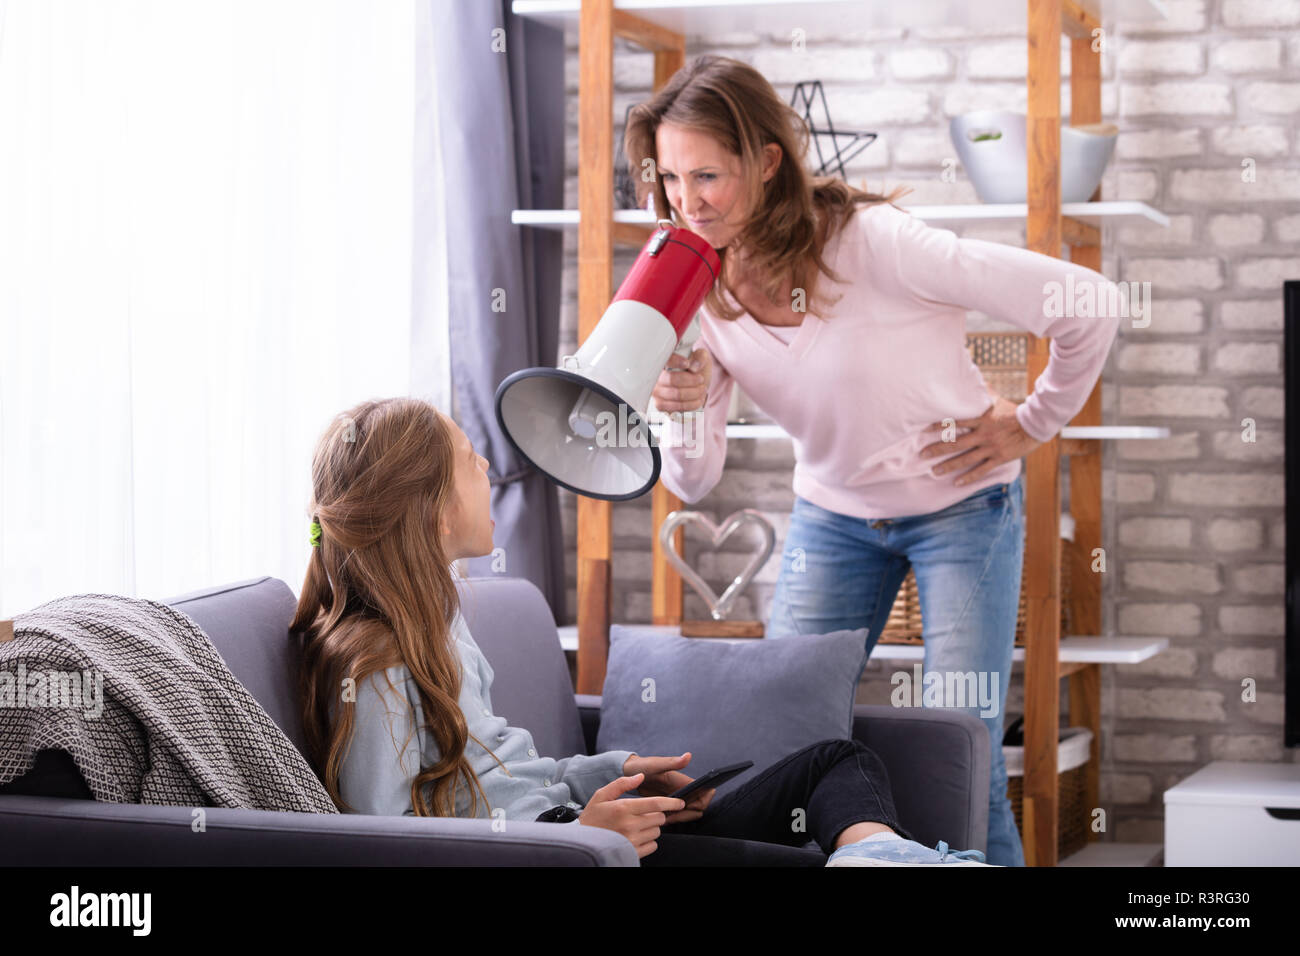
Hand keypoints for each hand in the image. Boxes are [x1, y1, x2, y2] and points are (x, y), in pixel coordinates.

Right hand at [577, 774, 686, 858]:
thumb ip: (621, 784)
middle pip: (660, 818)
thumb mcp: (601, 796)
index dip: (671, 802)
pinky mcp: (633, 853)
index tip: (680, 802)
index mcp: (623, 808)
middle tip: (644, 814)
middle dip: (657, 814)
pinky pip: (653, 845)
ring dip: (652, 827)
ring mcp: (632, 841)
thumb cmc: (592, 818)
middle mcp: (629, 825)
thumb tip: (640, 777)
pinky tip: (637, 837)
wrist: (581, 842)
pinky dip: (649, 841)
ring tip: (636, 826)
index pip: (655, 804)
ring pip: (657, 831)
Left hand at [623, 752, 713, 822]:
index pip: (705, 793)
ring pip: (689, 813)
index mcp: (684, 780)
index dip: (702, 801)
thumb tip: (688, 756)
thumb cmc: (642, 766)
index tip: (687, 805)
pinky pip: (677, 816)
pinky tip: (660, 819)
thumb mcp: (655, 765)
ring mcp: (676, 797)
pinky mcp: (668, 804)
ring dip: (681, 818)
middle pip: (699, 807)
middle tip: (673, 816)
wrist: (628, 773)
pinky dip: (673, 819)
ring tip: (665, 818)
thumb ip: (672, 762)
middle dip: (689, 814)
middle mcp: (683, 789)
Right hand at [652, 348, 712, 413]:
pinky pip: (676, 407)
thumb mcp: (701, 357)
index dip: (676, 362)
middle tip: (701, 379)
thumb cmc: (695, 368)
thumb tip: (694, 367)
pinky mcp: (660, 405)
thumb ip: (700, 357)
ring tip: (702, 389)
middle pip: (671, 380)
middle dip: (691, 381)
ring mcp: (656, 391)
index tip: (687, 364)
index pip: (665, 360)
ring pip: (676, 394)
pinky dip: (691, 404)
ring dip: (694, 393)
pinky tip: (698, 399)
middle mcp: (656, 376)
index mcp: (664, 360)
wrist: (696, 384)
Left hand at [919, 395, 1042, 485]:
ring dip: (948, 466)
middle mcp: (983, 434)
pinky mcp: (999, 458)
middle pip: (956, 443)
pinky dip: (968, 477)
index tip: (924, 429)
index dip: (939, 425)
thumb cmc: (1015, 412)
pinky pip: (981, 469)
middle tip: (922, 455)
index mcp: (981, 419)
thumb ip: (985, 394)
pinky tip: (956, 482)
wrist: (1035, 424)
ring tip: (934, 472)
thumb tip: (976, 380)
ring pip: (965, 459)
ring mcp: (990, 447)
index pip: (956, 422)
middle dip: (937, 449)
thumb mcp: (998, 401)